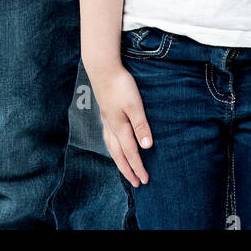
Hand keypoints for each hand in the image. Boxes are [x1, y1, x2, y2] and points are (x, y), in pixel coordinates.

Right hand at [88, 63, 151, 185]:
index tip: (145, 180)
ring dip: (118, 160)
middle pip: (119, 154)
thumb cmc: (120, 85)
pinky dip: (112, 147)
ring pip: (111, 147)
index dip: (138, 168)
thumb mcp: (135, 105)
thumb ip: (141, 126)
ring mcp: (106, 120)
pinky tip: (113, 143)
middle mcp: (111, 127)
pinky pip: (108, 137)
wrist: (103, 68)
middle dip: (128, 170)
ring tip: (124, 169)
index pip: (131, 153)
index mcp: (119, 127)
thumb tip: (147, 147)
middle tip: (136, 183)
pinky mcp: (105, 112)